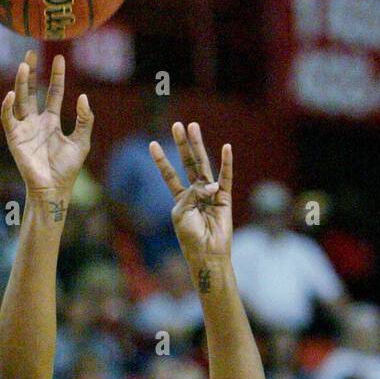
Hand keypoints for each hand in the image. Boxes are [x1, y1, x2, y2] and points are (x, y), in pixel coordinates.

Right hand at [1, 50, 92, 203]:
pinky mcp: (14, 138)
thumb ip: (84, 119)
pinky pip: (8, 119)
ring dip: (21, 83)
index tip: (60, 58)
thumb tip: (82, 96)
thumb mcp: (82, 142)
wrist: (54, 189)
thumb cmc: (67, 170)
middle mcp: (36, 122)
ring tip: (24, 65)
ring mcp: (24, 129)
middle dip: (32, 72)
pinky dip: (7, 107)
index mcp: (51, 121)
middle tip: (31, 52)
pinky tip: (11, 94)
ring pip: (20, 100)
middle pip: (32, 91)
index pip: (53, 92)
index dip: (57, 76)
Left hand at [150, 123, 232, 283]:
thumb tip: (208, 183)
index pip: (169, 175)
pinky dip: (226, 163)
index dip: (161, 160)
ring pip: (203, 164)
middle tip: (177, 125)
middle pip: (187, 163)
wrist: (207, 254)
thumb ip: (191, 194)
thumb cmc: (191, 237)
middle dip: (182, 144)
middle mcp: (195, 193)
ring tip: (193, 127)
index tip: (152, 144)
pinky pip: (225, 177)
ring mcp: (210, 194)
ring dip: (198, 145)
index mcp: (180, 199)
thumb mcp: (182, 213)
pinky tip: (227, 148)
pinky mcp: (224, 198)